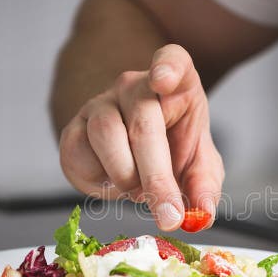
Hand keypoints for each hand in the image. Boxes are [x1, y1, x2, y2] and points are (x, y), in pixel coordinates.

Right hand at [58, 44, 223, 230]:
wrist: (135, 154)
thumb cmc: (173, 149)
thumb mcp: (200, 166)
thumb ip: (205, 186)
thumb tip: (202, 212)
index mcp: (176, 84)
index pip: (172, 60)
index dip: (168, 67)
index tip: (165, 79)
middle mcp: (135, 86)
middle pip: (142, 121)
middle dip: (157, 176)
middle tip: (170, 216)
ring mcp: (100, 103)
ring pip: (106, 135)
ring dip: (126, 177)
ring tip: (139, 192)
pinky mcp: (73, 128)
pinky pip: (78, 154)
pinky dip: (98, 180)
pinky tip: (113, 183)